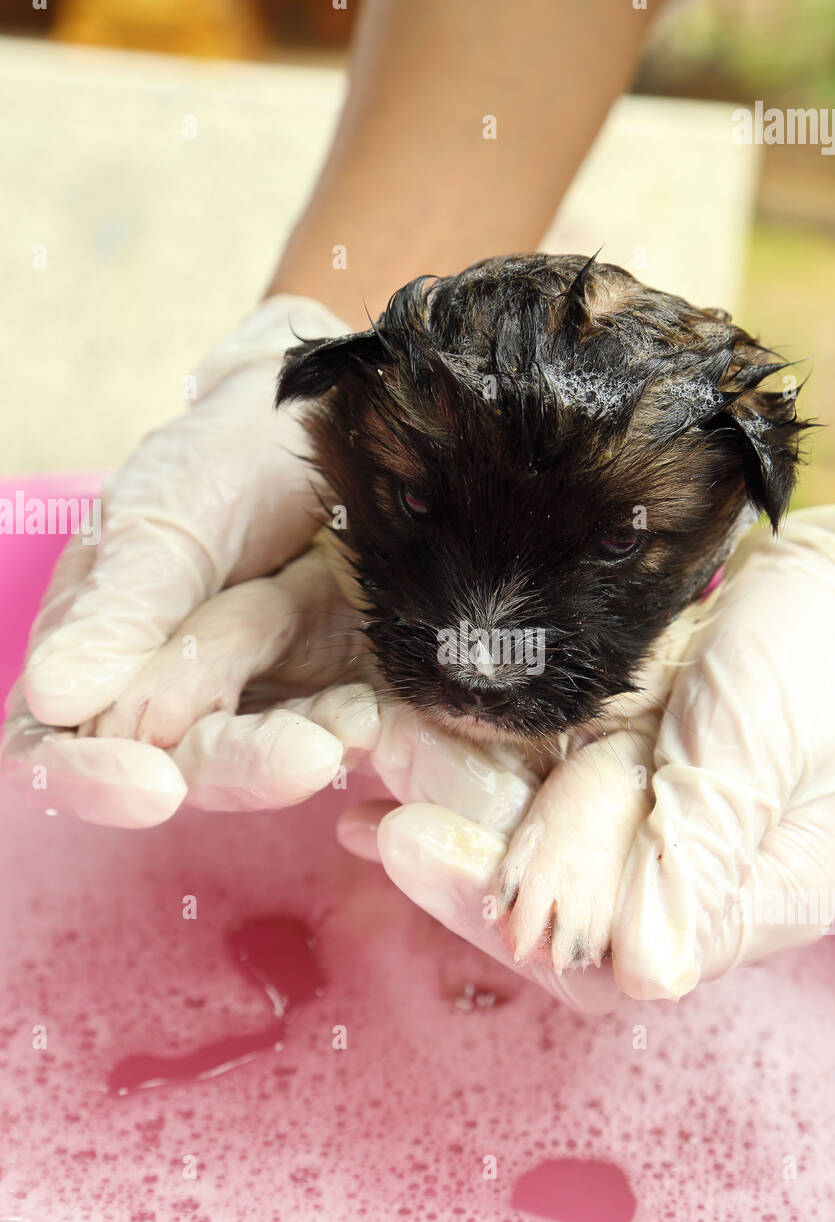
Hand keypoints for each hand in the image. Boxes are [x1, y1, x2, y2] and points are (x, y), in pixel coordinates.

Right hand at [1, 296, 366, 826]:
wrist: (329, 419)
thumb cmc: (221, 462)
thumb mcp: (162, 520)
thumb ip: (119, 611)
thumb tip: (54, 699)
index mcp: (95, 652)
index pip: (58, 746)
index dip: (94, 779)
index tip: (152, 786)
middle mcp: (166, 694)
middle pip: (176, 769)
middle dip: (235, 769)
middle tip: (301, 756)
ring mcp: (253, 699)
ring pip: (259, 765)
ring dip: (303, 756)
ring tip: (354, 725)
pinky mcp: (325, 695)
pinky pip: (333, 736)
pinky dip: (353, 730)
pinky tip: (377, 709)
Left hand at [338, 504, 834, 1008]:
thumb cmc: (823, 662)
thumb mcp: (762, 749)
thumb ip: (703, 851)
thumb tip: (641, 975)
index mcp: (734, 905)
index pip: (605, 952)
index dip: (508, 917)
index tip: (423, 856)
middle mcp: (673, 880)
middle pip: (549, 906)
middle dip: (461, 860)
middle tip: (384, 825)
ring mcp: (635, 824)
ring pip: (523, 840)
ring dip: (449, 806)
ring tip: (380, 763)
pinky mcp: (608, 769)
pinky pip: (525, 784)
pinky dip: (465, 769)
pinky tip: (396, 758)